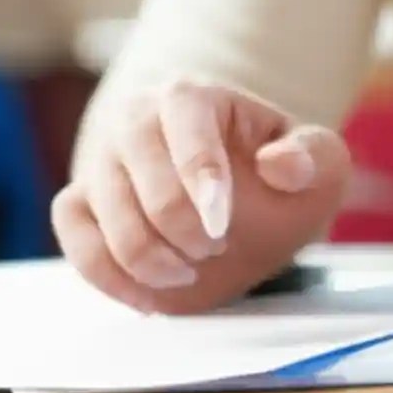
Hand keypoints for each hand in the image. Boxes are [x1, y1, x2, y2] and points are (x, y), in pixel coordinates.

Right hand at [52, 79, 350, 314]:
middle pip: (132, 162)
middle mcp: (136, 117)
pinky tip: (146, 296)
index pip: (184, 120)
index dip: (199, 172)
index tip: (220, 223)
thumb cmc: (282, 180)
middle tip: (213, 250)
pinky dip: (103, 270)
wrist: (248, 207)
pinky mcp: (83, 202)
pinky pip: (73, 232)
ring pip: (100, 203)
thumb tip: (281, 164)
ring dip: (142, 253)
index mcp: (193, 96)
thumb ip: (313, 158)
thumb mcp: (320, 165)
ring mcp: (103, 159)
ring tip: (186, 275)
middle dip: (172, 220)